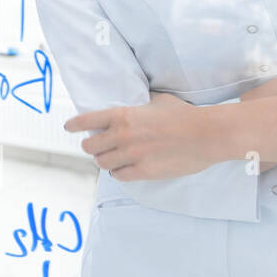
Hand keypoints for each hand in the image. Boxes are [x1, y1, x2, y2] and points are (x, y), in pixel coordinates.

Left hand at [65, 93, 220, 180]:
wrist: (208, 134)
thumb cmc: (185, 115)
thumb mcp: (158, 101)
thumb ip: (141, 103)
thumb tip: (137, 101)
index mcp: (123, 115)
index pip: (87, 120)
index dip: (74, 125)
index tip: (68, 127)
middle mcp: (123, 135)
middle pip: (90, 146)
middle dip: (92, 146)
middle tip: (97, 146)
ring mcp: (132, 155)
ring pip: (102, 163)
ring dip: (105, 160)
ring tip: (110, 159)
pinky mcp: (144, 171)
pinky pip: (119, 176)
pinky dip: (118, 173)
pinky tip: (122, 170)